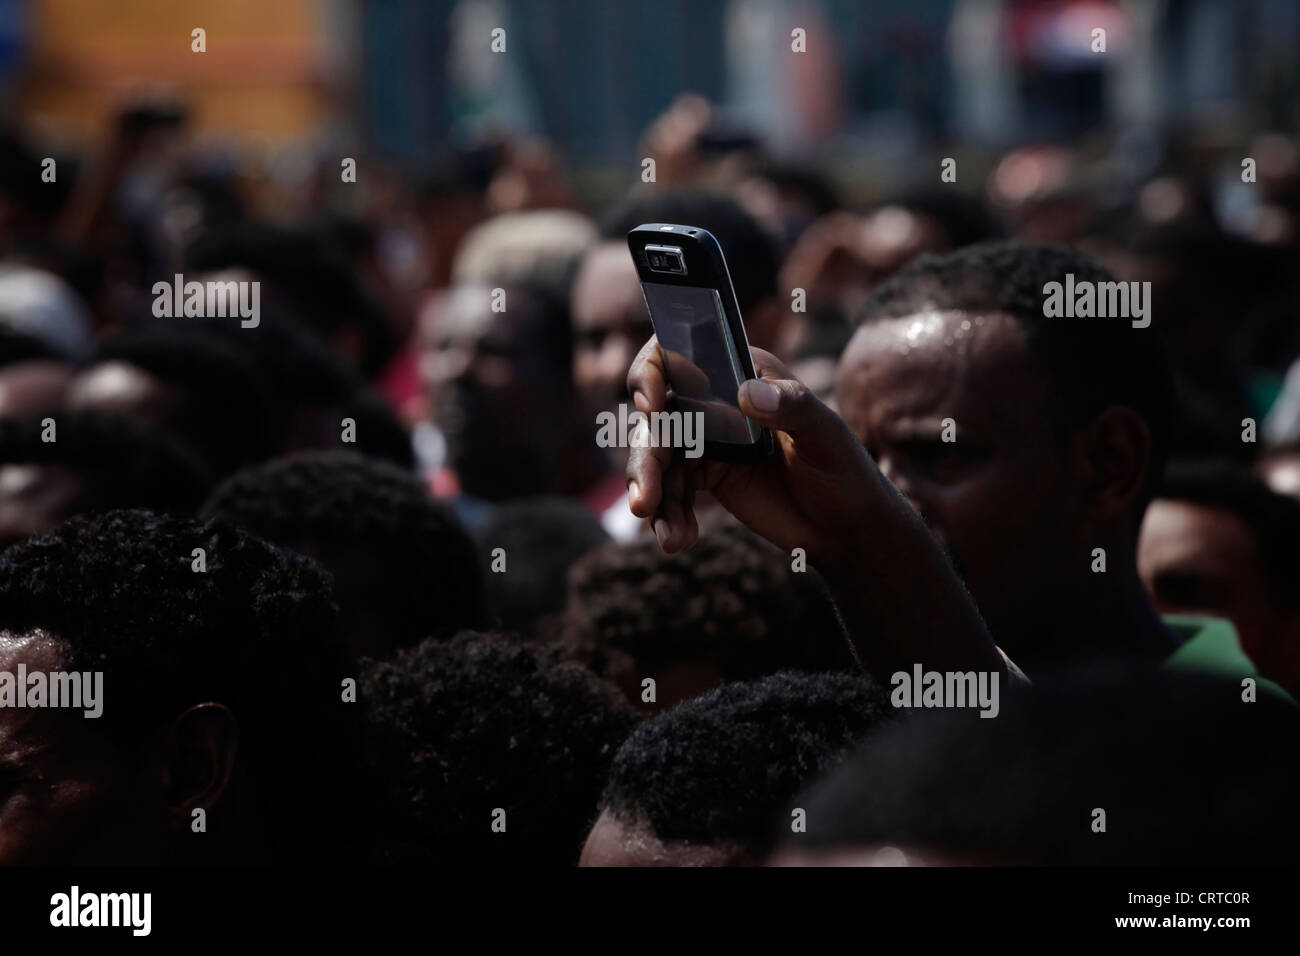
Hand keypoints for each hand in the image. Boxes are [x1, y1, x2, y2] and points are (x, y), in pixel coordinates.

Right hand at [626, 335, 1002, 676]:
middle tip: (646, 497)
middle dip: (646, 454)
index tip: (651, 402)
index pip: (681, 353)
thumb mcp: (826, 435)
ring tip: (658, 527)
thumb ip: (792, 407)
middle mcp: (718, 400)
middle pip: (658, 414)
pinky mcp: (704, 477)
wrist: (846, 529)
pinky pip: (669, 491)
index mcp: (744, 371)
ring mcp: (707, 439)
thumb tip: (747, 394)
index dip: (653, 370)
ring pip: (655, 455)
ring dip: (649, 490)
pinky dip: (667, 516)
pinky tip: (678, 541)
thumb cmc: (845, 470)